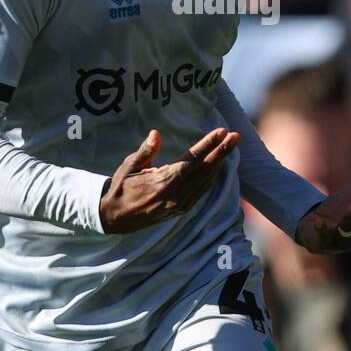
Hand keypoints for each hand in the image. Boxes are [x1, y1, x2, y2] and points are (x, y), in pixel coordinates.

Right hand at [99, 128, 238, 232]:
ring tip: (230, 146)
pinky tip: (217, 165)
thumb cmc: (120, 188)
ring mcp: (179, 204)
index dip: (208, 145)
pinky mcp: (180, 210)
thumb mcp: (128, 167)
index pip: (192, 160)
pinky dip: (211, 177)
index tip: (221, 132)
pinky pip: (201, 191)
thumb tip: (156, 134)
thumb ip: (145, 151)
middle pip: (204, 170)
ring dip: (219, 163)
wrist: (114, 218)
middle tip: (235, 136)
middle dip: (221, 151)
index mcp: (162, 182)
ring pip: (206, 181)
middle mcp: (174, 195)